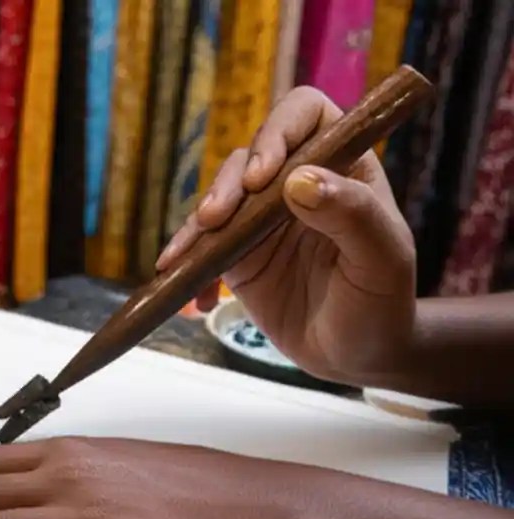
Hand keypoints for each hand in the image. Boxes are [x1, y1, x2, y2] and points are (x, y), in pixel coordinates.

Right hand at [157, 87, 416, 385]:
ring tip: (184, 258)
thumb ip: (352, 215)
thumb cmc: (381, 303)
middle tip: (215, 219)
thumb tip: (298, 180)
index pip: (304, 115)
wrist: (355, 355)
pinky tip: (192, 296)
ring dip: (198, 223)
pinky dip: (187, 267)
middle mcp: (296, 181)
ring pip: (217, 197)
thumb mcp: (381, 260)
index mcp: (342, 165)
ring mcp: (260, 218)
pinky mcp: (234, 255)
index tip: (261, 177)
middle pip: (247, 155)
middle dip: (226, 184)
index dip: (277, 133)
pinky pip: (200, 247)